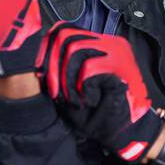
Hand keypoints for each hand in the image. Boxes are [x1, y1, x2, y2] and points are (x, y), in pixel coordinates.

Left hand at [36, 24, 161, 163]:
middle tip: (55, 92)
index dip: (47, 51)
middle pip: (66, 36)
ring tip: (74, 99)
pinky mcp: (121, 66)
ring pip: (74, 49)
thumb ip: (60, 70)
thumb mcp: (73, 89)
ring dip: (67, 79)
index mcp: (100, 44)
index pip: (64, 30)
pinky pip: (87, 68)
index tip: (40, 75)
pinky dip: (81, 87)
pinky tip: (89, 101)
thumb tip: (36, 60)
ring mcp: (117, 52)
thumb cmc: (101, 114)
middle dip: (53, 65)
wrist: (129, 133)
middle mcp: (109, 42)